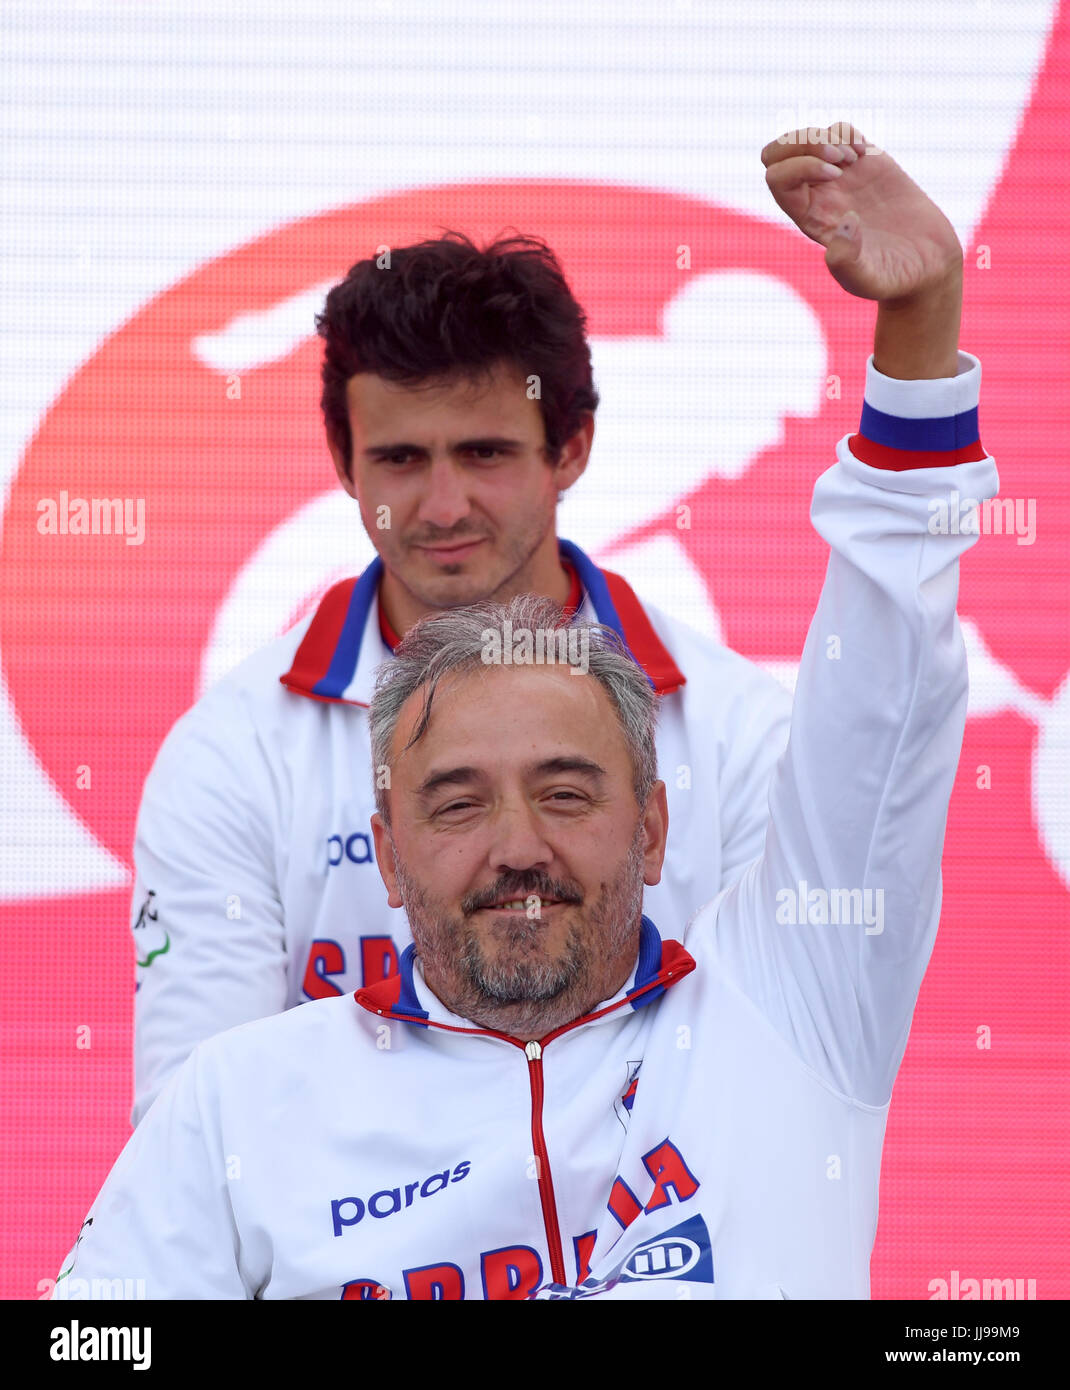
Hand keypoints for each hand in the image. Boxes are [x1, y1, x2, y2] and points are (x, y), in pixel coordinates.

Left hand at [761, 124, 962, 302]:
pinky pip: (838, 132)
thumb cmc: (894, 277)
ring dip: (826, 135)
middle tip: (836, 156)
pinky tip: (865, 153)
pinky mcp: (865, 164)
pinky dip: (847, 132)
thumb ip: (847, 260)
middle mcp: (818, 196)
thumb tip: (844, 220)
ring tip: (855, 156)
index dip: (798, 167)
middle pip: (777, 155)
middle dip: (800, 143)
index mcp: (810, 219)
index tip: (836, 175)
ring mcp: (840, 178)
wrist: (927, 264)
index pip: (777, 180)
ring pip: (805, 138)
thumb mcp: (868, 279)